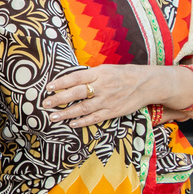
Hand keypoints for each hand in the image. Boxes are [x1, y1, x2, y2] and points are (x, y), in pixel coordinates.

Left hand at [43, 63, 157, 127]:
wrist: (147, 84)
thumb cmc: (123, 74)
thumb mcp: (106, 69)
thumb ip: (89, 75)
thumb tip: (69, 79)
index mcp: (99, 73)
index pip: (76, 77)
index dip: (61, 82)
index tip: (48, 87)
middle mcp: (102, 87)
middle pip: (77, 93)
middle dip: (59, 99)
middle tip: (45, 103)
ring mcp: (107, 100)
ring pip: (83, 108)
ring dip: (66, 113)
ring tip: (53, 117)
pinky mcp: (113, 111)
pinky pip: (95, 118)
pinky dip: (82, 122)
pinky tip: (71, 124)